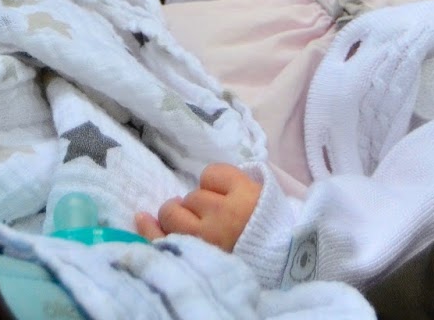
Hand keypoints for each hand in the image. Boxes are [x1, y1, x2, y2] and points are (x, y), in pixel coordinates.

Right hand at [135, 164, 261, 251]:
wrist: (292, 251)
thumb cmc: (247, 258)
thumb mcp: (210, 259)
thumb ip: (178, 245)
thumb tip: (141, 218)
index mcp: (205, 255)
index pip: (163, 240)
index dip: (151, 228)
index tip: (144, 219)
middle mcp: (211, 232)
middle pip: (173, 213)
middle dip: (180, 215)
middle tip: (197, 221)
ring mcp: (227, 207)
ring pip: (193, 195)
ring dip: (200, 201)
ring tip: (217, 209)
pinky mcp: (242, 186)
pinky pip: (212, 174)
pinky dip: (213, 181)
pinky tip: (224, 191)